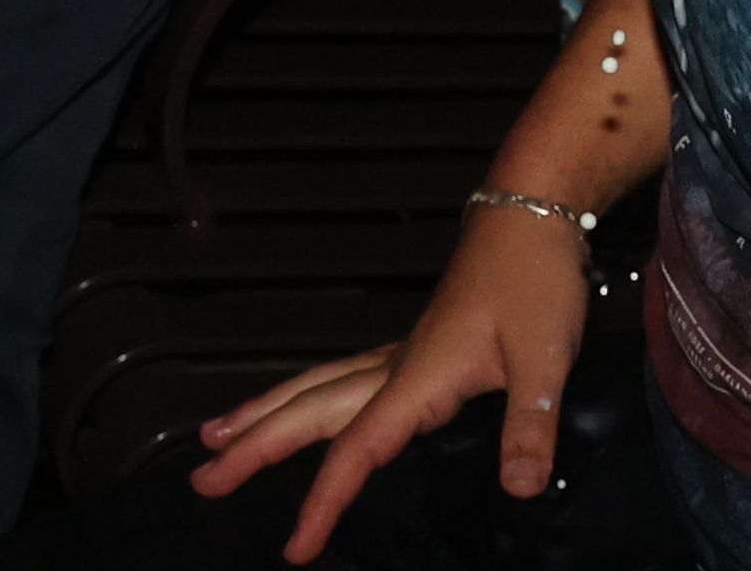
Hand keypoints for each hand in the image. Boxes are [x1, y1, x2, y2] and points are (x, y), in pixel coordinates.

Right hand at [188, 201, 593, 560]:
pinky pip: (343, 378)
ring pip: (317, 388)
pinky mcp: (416, 346)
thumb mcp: (545, 355)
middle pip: (310, 411)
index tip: (296, 546)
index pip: (356, 450)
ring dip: (266, 414)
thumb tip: (521, 488)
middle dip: (254, 447)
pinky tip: (307, 404)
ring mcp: (402, 352)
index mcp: (417, 376)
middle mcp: (396, 365)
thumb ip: (530, 425)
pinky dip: (309, 396)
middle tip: (204, 480)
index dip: (323, 500)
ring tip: (219, 434)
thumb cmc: (534, 276)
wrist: (531, 212)